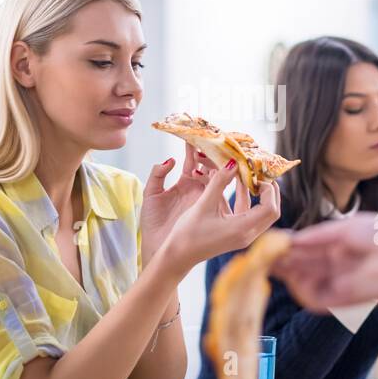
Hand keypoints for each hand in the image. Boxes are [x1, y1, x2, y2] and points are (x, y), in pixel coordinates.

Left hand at [139, 144, 214, 265]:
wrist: (158, 248)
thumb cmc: (152, 224)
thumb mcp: (150, 195)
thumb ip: (157, 175)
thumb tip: (171, 160)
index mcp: (183, 182)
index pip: (193, 159)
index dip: (196, 145)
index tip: (200, 130)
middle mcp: (197, 187)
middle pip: (210, 163)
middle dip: (213, 150)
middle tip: (218, 136)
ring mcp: (206, 197)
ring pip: (218, 174)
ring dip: (220, 161)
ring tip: (222, 148)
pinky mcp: (210, 207)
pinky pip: (221, 190)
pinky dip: (225, 179)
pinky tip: (226, 168)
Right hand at [156, 159, 280, 271]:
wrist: (178, 256)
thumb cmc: (188, 233)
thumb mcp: (204, 204)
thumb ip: (219, 182)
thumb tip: (232, 162)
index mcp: (242, 228)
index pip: (270, 208)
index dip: (268, 189)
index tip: (256, 174)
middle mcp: (248, 234)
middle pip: (272, 211)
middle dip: (269, 190)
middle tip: (259, 173)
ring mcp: (243, 236)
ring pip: (262, 213)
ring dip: (258, 194)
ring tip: (248, 176)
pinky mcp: (237, 234)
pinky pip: (250, 215)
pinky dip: (247, 201)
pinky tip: (237, 187)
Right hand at [273, 211, 377, 308]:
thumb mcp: (343, 230)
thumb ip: (315, 236)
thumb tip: (289, 239)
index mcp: (344, 247)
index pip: (311, 249)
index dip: (290, 246)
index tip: (272, 241)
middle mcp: (340, 267)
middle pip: (305, 266)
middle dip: (284, 260)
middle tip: (261, 255)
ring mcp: (340, 284)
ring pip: (306, 281)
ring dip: (287, 273)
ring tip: (269, 262)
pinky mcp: (342, 301)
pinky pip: (313, 298)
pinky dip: (300, 288)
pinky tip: (292, 276)